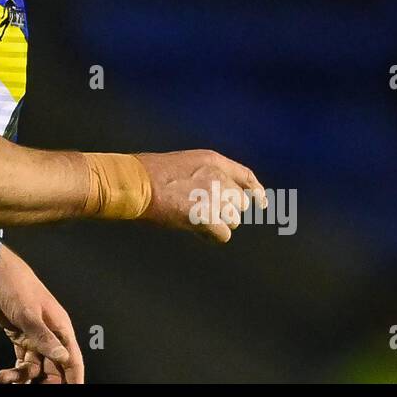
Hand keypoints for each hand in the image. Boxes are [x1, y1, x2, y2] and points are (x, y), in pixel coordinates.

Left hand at [0, 246, 83, 383]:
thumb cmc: (14, 283)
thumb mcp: (28, 312)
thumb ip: (44, 336)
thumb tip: (63, 357)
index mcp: (60, 327)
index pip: (72, 360)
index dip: (74, 379)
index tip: (75, 392)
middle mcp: (50, 334)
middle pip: (55, 368)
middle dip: (46, 382)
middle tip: (30, 388)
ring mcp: (34, 336)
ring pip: (35, 367)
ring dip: (22, 377)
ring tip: (5, 379)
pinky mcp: (19, 336)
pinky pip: (22, 361)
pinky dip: (14, 371)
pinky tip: (3, 376)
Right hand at [135, 149, 266, 242]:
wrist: (135, 183)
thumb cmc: (148, 175)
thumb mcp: (182, 165)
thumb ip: (203, 176)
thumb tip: (214, 196)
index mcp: (212, 161)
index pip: (245, 176)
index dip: (256, 190)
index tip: (261, 202)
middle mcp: (219, 177)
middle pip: (240, 202)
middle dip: (226, 210)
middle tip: (203, 212)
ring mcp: (215, 197)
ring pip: (233, 220)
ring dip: (217, 223)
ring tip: (194, 219)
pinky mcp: (207, 217)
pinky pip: (223, 235)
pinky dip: (211, 236)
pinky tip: (197, 231)